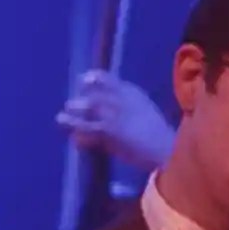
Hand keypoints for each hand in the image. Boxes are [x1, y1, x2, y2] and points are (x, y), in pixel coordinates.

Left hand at [57, 70, 175, 170]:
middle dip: (82, 99)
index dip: (96, 79)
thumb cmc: (161, 136)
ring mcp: (116, 113)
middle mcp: (123, 99)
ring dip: (74, 114)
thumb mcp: (147, 115)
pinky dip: (80, 134)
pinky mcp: (110, 129)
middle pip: (96, 94)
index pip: (110, 80)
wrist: (168, 150)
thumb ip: (132, 110)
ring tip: (61, 118)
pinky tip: (73, 138)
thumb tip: (117, 114)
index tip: (85, 79)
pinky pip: (89, 129)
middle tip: (69, 104)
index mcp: (134, 94)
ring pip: (89, 109)